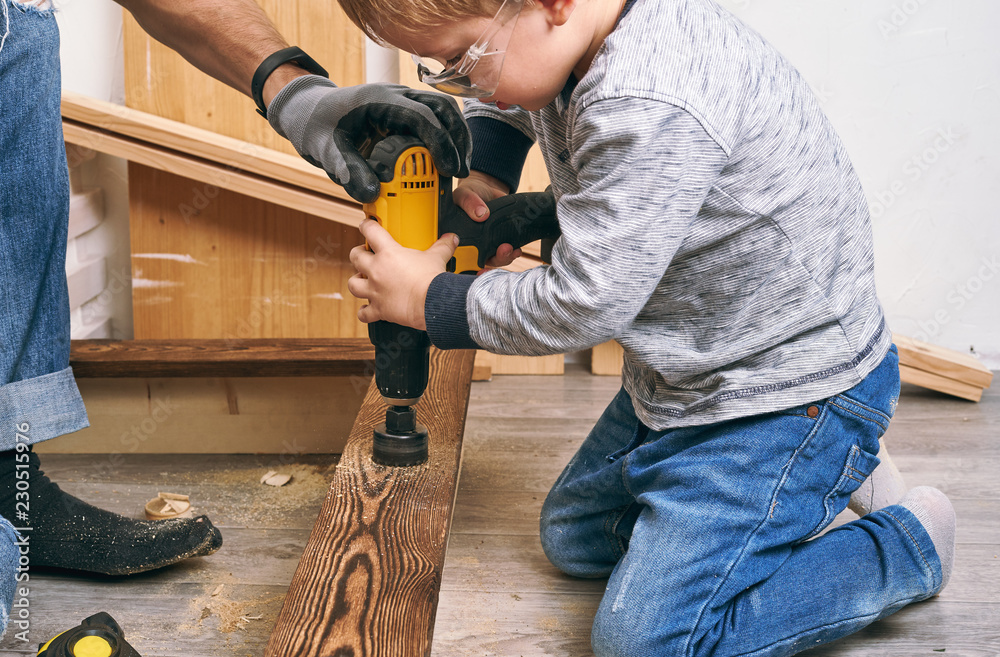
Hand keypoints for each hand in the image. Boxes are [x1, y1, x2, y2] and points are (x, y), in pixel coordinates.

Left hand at [267, 76, 471, 202]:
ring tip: (459, 168)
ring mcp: (403, 102)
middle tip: (461, 172)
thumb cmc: (317, 125)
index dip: (440, 143)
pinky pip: (434, 120)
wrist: (308, 111)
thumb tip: (372, 194)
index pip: (423, 116)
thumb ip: (348, 171)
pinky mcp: (404, 112)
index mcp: (380, 100)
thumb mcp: (327, 151)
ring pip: (443, 112)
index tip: (449, 170)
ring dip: (456, 138)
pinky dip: (446, 138)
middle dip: (457, 139)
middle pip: (442, 109)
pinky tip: (446, 162)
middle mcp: (396, 96)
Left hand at [348, 220, 458, 328]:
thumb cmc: (432, 280)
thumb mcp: (437, 258)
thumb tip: (451, 239)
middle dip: (358, 254)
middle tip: (365, 254)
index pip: (371, 231)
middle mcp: (377, 270)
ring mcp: (375, 290)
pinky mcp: (379, 309)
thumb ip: (442, 247)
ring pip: (353, 283)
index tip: (366, 225)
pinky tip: (368, 309)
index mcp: (389, 253)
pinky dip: (364, 312)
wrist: (432, 303)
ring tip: (363, 280)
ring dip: (356, 281)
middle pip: (355, 256)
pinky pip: (364, 312)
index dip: (366, 226)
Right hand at [452, 171, 520, 269]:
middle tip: (502, 250)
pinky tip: (517, 248)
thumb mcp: (464, 194)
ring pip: (494, 260)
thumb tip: (482, 214)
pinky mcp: (500, 240)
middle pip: (481, 262)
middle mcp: (472, 245)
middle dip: (493, 260)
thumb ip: (470, 202)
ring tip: (511, 249)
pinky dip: (512, 252)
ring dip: (505, 258)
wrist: (485, 188)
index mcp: (458, 238)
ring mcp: (487, 244)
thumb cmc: (469, 193)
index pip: (461, 257)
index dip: (469, 265)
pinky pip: (506, 252)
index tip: (480, 266)